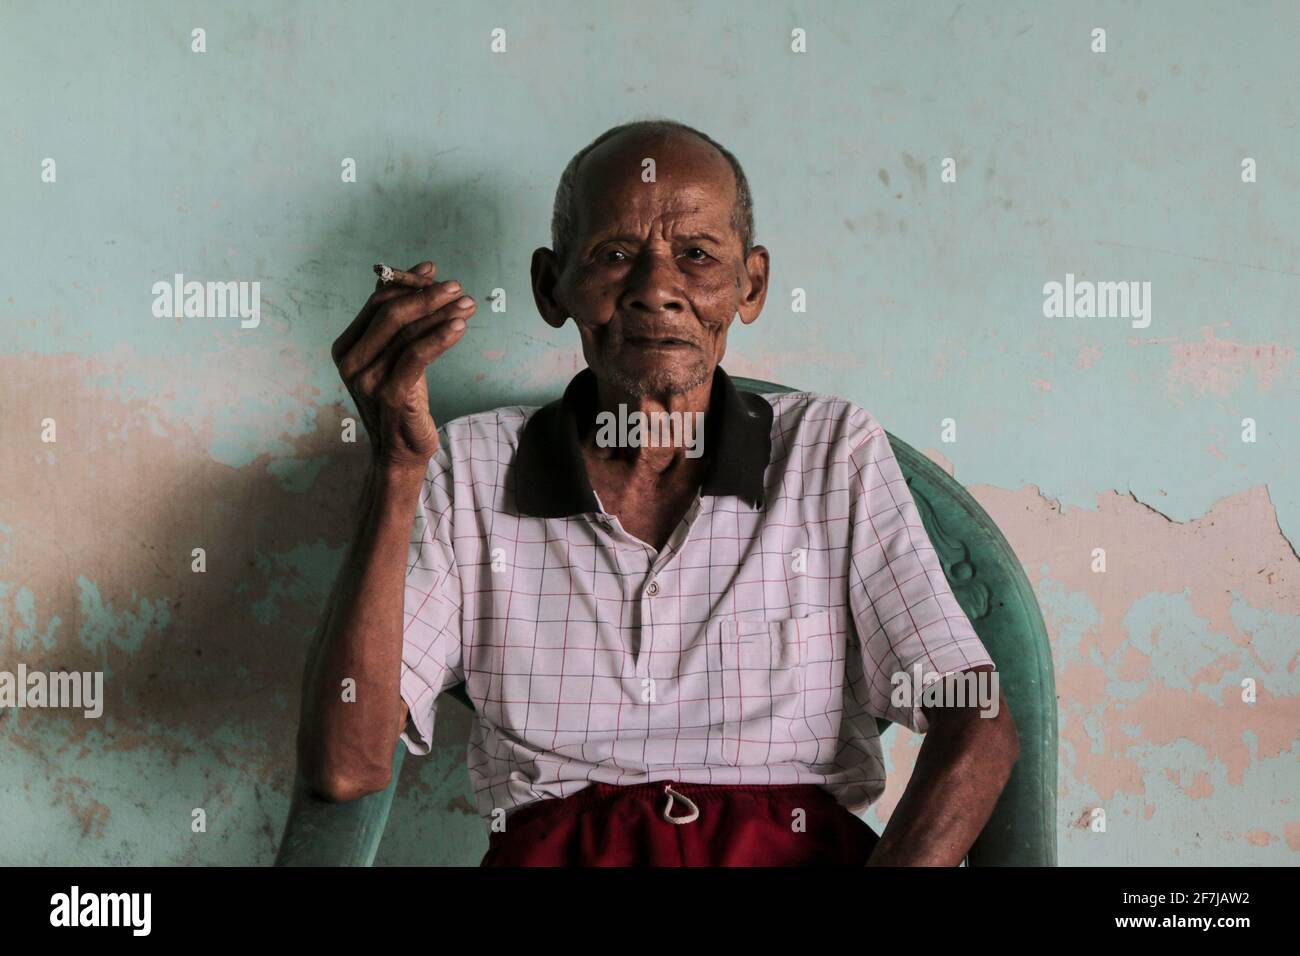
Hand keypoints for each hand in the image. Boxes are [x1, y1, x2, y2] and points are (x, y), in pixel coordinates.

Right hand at [330, 261, 474, 472]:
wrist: (399, 450)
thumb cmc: (400, 399)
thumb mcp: (394, 357)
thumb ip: (400, 319)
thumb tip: (422, 272)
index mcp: (345, 347)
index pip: (377, 303)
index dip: (407, 283)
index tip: (434, 271)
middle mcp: (350, 362)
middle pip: (390, 314)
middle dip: (426, 295)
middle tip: (457, 287)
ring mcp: (367, 380)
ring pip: (407, 334)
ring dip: (441, 315)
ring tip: (467, 305)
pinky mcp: (390, 395)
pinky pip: (417, 357)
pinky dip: (440, 338)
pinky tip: (459, 327)